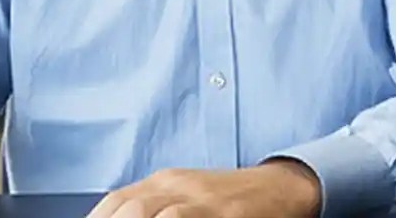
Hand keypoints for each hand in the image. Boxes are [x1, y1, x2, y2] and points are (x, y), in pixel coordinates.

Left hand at [85, 160, 321, 217]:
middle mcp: (176, 185)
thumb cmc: (227, 198)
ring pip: (154, 213)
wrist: (280, 186)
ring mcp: (201, 198)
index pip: (116, 200)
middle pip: (128, 208)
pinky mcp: (227, 212)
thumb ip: (155, 207)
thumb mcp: (187, 196)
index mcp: (162, 181)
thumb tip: (118, 216)